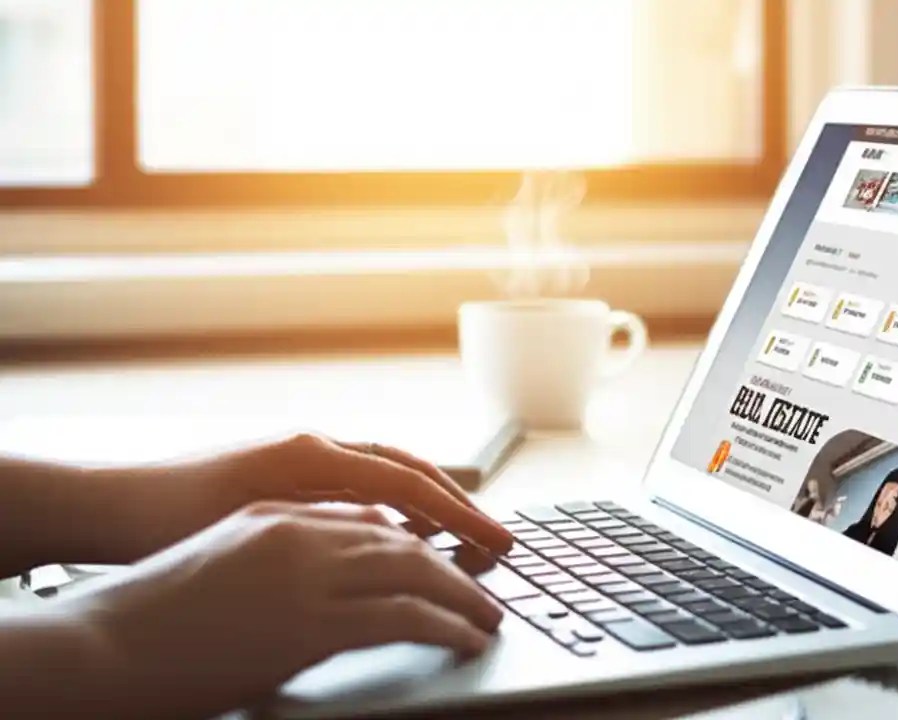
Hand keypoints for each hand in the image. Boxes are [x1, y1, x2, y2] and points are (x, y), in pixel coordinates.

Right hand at [58, 501, 503, 719]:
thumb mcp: (228, 556)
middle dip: (457, 555)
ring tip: (490, 613)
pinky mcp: (309, 622)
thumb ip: (288, 546)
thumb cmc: (155, 611)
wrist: (102, 645)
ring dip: (463, 592)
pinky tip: (468, 637)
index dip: (425, 528)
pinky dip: (448, 624)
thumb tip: (336, 561)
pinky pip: (404, 615)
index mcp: (280, 507)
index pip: (374, 508)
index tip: (456, 547)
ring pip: (414, 568)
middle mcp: (300, 528)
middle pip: (404, 533)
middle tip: (494, 573)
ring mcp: (306, 572)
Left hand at [104, 433, 512, 563]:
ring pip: (386, 475)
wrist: (107, 505)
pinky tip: (401, 536)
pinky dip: (393, 506)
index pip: (407, 481)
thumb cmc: (167, 523)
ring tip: (463, 539)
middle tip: (499, 541)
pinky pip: (360, 486)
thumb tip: (395, 538)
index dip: (460, 514)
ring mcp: (301, 456)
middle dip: (459, 504)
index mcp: (309, 455)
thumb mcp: (254, 530)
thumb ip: (329, 529)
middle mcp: (312, 446)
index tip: (497, 542)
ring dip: (430, 504)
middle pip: (408, 469)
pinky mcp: (289, 473)